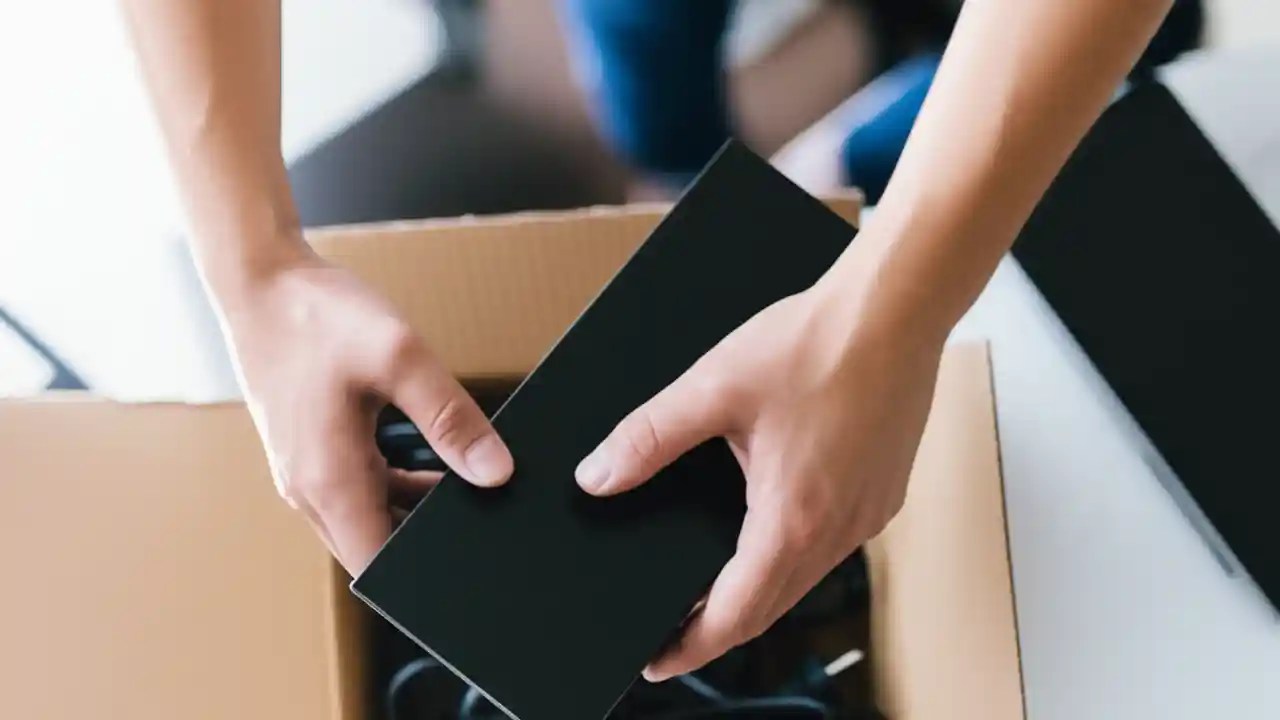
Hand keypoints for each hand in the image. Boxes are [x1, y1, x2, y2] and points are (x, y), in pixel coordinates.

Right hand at [215, 239, 513, 574]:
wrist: (262, 283)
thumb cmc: (322, 317)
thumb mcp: (401, 358)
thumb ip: (452, 418)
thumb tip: (496, 473)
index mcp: (328, 482)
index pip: (376, 566)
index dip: (423, 576)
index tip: (470, 560)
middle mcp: (310, 490)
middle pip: (375, 548)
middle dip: (428, 544)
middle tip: (486, 519)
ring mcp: (307, 473)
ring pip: (370, 520)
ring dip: (416, 513)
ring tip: (473, 490)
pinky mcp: (313, 452)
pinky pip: (362, 491)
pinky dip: (400, 488)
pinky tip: (443, 465)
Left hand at [574, 282, 942, 680]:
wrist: (898, 305)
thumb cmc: (816, 342)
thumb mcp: (713, 388)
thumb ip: (649, 438)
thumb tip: (597, 478)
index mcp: (793, 519)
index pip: (736, 616)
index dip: (690, 646)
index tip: (656, 660)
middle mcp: (840, 530)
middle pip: (771, 608)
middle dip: (718, 626)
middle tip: (671, 630)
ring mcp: (870, 514)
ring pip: (804, 579)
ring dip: (757, 590)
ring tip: (711, 583)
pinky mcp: (884, 492)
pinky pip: (831, 545)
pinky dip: (791, 555)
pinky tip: (766, 526)